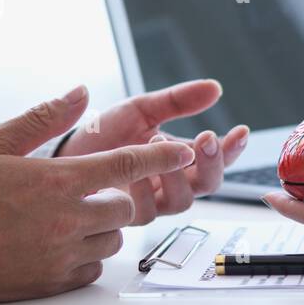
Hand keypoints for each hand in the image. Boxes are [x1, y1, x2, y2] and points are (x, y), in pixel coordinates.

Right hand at [0, 86, 195, 304]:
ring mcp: (61, 256)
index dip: (161, 157)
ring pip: (111, 240)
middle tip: (80, 190)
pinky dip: (85, 256)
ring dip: (101, 227)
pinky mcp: (52, 284)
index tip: (185, 151)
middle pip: (124, 207)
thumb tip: (82, 92)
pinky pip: (91, 270)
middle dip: (113, 196)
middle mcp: (66, 221)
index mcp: (57, 182)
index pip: (127, 165)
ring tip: (64, 217)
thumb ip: (44, 118)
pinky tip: (56, 244)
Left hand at [57, 79, 249, 223]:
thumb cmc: (104, 134)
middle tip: (207, 138)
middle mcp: (171, 185)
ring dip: (177, 172)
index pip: (217, 159)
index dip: (232, 149)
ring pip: (182, 201)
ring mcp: (152, 203)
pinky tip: (135, 171)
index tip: (240, 131)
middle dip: (212, 162)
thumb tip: (215, 88)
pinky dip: (145, 189)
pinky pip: (147, 211)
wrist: (63, 153)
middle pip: (209, 185)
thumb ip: (177, 101)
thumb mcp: (142, 109)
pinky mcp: (127, 216)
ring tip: (159, 140)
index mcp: (180, 159)